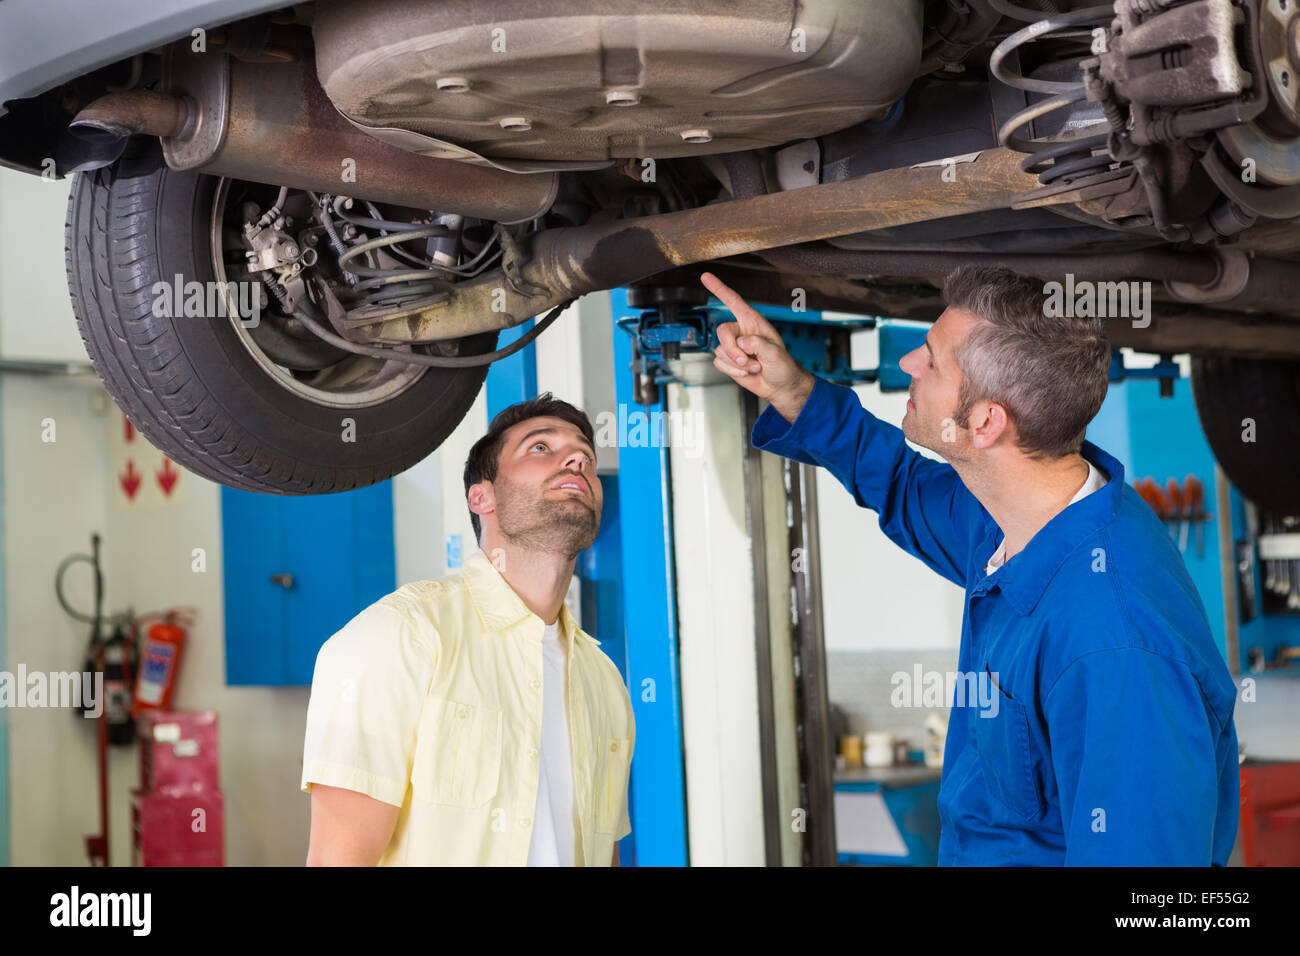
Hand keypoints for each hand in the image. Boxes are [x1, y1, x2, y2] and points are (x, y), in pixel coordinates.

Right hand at [701, 271, 814, 423]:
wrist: (780, 386)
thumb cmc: (783, 366)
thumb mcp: (776, 353)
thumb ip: (758, 344)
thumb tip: (740, 342)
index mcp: (753, 322)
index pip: (734, 301)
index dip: (719, 288)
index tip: (705, 276)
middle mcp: (741, 331)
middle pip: (722, 331)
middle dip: (732, 349)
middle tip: (746, 361)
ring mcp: (733, 346)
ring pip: (720, 351)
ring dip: (737, 364)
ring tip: (755, 367)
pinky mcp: (728, 361)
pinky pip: (719, 363)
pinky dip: (733, 371)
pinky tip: (747, 372)